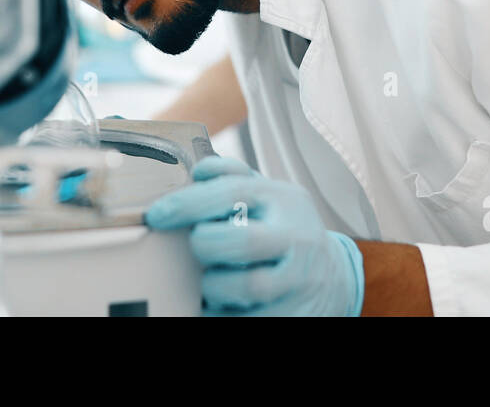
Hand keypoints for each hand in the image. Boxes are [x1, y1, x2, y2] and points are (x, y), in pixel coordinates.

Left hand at [144, 156, 364, 315]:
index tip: (157, 215)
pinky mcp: (290, 315)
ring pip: (245, 285)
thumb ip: (234, 178)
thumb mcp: (270, 195)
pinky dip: (219, 311)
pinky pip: (242, 318)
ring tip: (212, 280)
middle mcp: (296, 239)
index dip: (189, 203)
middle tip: (199, 247)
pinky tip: (218, 303)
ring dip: (214, 284)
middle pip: (242, 241)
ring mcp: (297, 281)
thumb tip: (199, 171)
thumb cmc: (285, 231)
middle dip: (206, 244)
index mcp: (285, 201)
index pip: (234, 193)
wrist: (332, 278)